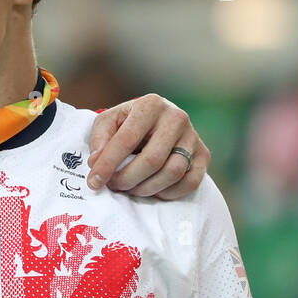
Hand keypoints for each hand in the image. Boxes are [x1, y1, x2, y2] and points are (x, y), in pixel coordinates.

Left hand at [87, 94, 209, 199]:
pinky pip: (190, 182)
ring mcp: (193, 136)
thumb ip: (99, 139)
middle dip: (127, 179)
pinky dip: (168, 193)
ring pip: (173, 172)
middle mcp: (176, 117)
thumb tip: (96, 162)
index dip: (108, 164)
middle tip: (113, 186)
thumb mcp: (108, 122)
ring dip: (146, 188)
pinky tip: (152, 190)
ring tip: (129, 188)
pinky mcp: (204, 154)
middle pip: (152, 159)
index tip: (93, 181)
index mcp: (150, 105)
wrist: (155, 121)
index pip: (127, 139)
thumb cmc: (127, 123)